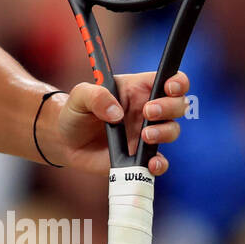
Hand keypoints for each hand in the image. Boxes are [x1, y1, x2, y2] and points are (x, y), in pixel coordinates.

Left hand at [45, 71, 189, 175]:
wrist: (66, 141)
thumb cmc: (76, 112)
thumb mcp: (79, 96)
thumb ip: (95, 96)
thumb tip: (116, 112)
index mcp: (137, 89)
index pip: (168, 79)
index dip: (177, 82)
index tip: (169, 88)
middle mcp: (147, 110)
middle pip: (178, 104)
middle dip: (170, 107)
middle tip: (148, 112)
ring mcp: (146, 133)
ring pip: (173, 130)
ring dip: (165, 132)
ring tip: (144, 136)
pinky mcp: (140, 156)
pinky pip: (160, 161)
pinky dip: (160, 164)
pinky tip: (150, 164)